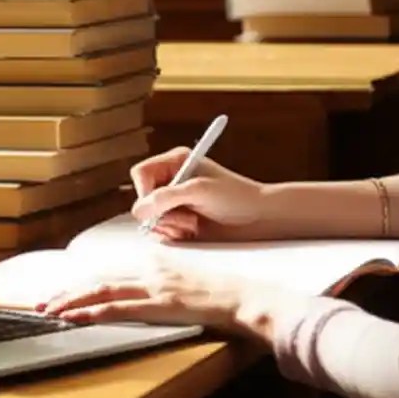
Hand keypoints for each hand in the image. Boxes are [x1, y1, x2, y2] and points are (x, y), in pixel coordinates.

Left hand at [37, 253, 310, 342]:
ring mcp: (153, 286)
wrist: (245, 298)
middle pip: (97, 279)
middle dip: (66, 292)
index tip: (62, 291)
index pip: (109, 272)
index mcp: (155, 264)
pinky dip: (91, 312)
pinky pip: (117, 308)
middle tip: (41, 302)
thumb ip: (164, 286)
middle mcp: (149, 270)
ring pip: (100, 291)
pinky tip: (74, 316)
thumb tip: (145, 295)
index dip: (82, 283)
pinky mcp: (159, 304)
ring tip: (47, 310)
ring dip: (70, 301)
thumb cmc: (222, 295)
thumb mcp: (187, 283)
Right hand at [131, 147, 273, 243]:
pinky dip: (172, 235)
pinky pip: (158, 231)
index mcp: (174, 162)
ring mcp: (173, 203)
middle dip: (160, 213)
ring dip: (168, 225)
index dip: (145, 191)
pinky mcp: (177, 221)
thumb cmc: (236, 197)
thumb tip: (139, 210)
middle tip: (185, 219)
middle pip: (142, 199)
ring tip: (192, 226)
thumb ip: (166, 197)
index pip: (141, 174)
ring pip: (149, 218)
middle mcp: (171, 181)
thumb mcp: (200, 191)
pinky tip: (192, 232)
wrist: (259, 220)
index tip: (158, 205)